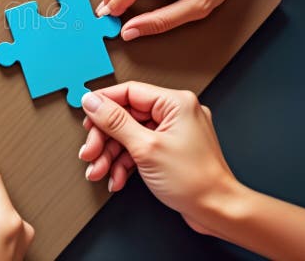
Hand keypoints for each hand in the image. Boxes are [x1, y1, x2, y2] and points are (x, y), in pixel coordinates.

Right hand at [78, 83, 238, 233]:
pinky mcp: (169, 150)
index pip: (128, 92)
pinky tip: (116, 178)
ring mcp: (173, 132)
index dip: (102, 104)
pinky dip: (125, 164)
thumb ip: (115, 122)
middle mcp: (176, 113)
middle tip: (90, 152)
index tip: (85, 115)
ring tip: (99, 171)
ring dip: (110, 155)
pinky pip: (139, 149)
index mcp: (175, 103)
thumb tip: (92, 102)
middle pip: (125, 116)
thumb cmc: (195, 181)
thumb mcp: (145, 148)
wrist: (218, 211)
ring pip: (129, 136)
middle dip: (104, 139)